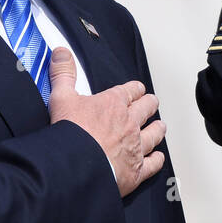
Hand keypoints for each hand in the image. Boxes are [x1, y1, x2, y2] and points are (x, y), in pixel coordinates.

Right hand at [47, 48, 165, 196]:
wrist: (76, 167)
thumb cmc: (70, 133)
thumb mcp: (61, 97)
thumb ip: (63, 73)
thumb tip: (61, 52)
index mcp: (114, 104)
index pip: (131, 90)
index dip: (135, 89)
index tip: (136, 89)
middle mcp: (130, 123)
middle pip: (147, 109)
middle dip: (149, 104)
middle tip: (151, 103)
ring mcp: (135, 146)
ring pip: (154, 134)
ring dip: (157, 129)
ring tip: (160, 126)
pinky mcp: (136, 170)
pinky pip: (153, 163)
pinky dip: (157, 160)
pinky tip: (158, 158)